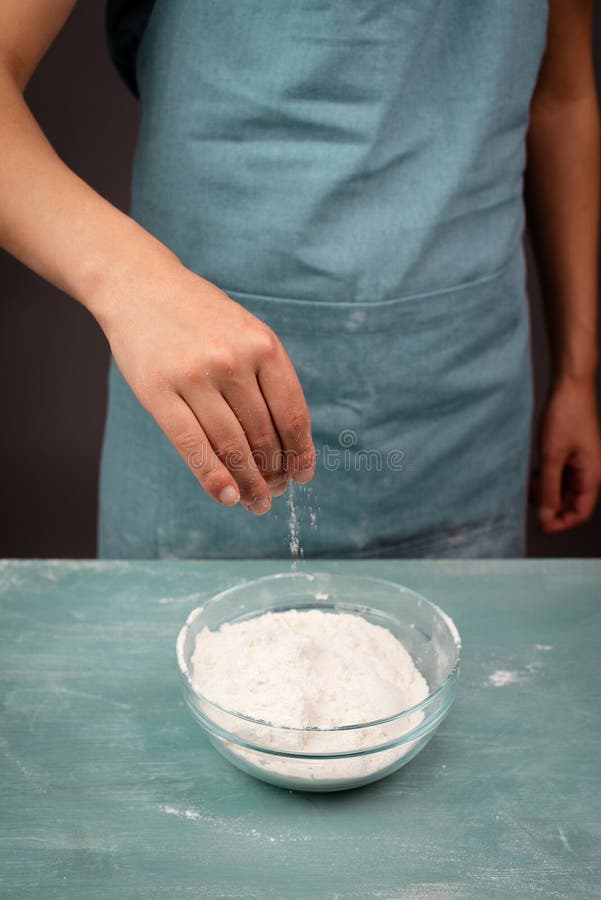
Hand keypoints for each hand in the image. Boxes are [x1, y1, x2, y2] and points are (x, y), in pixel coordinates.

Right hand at [97, 257, 314, 513]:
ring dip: (249, 482)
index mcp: (263, 345)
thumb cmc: (200, 317)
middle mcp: (233, 360)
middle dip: (274, 472)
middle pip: (263, 434)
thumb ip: (266, 378)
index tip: (303, 475)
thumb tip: (287, 443)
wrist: (140, 286)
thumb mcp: (245, 332)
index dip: (301, 452)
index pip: (292, 413)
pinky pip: (192, 445)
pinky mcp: (159, 392)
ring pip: (232, 445)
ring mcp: (195, 376)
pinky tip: (228, 497)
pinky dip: (213, 477)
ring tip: (257, 502)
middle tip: (274, 492)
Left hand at [531, 376, 600, 532]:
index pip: (580, 513)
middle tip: (529, 499)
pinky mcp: (571, 454)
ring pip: (562, 489)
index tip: (539, 526)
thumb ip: (549, 489)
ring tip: (529, 482)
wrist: (570, 386)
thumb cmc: (566, 416)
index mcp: (592, 476)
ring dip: (545, 491)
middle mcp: (590, 472)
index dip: (560, 524)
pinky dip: (545, 477)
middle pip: (570, 503)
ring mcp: (581, 463)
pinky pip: (559, 474)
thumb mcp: (551, 456)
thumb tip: (546, 516)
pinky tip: (532, 472)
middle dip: (549, 505)